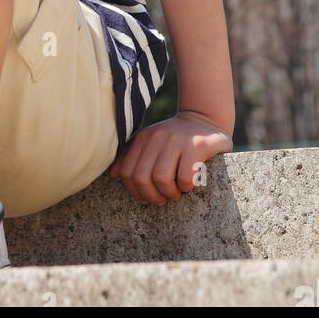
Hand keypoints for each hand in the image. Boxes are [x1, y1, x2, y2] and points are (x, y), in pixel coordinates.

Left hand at [107, 110, 233, 204]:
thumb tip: (114, 174)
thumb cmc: (176, 139)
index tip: (147, 198)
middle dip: (151, 196)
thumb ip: (132, 156)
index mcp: (144, 138)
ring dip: (169, 193)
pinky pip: (184, 177)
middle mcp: (157, 137)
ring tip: (176, 193)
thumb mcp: (152, 142)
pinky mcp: (197, 146)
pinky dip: (185, 187)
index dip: (135, 191)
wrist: (204, 118)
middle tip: (162, 198)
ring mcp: (177, 141)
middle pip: (142, 178)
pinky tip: (189, 185)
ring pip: (161, 178)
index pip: (127, 172)